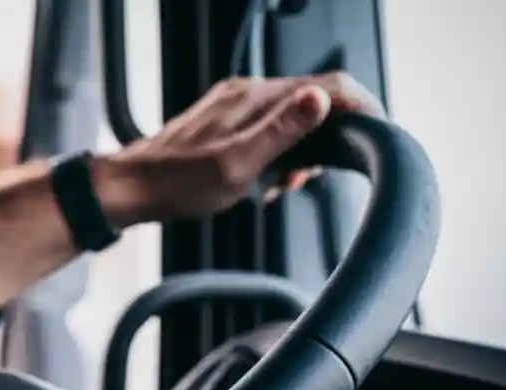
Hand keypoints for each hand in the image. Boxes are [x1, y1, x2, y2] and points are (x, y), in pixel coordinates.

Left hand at [95, 71, 385, 225]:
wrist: (129, 190)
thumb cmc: (176, 185)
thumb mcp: (237, 165)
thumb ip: (283, 131)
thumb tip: (322, 97)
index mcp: (255, 98)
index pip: (329, 84)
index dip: (361, 106)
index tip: (377, 133)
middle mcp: (247, 94)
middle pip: (313, 102)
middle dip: (326, 140)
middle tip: (307, 180)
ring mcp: (235, 106)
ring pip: (291, 118)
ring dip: (300, 152)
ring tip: (280, 186)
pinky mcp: (224, 122)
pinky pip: (268, 129)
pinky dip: (278, 154)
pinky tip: (262, 182)